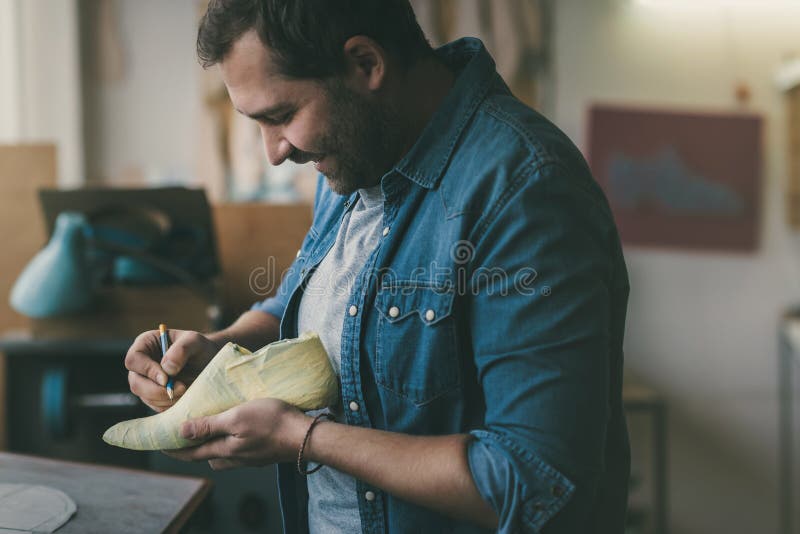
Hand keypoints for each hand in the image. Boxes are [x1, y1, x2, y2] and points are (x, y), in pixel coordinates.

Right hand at [125, 329, 221, 411]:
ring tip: (187, 389)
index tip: (166, 378)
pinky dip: (170, 405)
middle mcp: (141, 365)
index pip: (133, 360)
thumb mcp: (195, 341)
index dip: (147, 370)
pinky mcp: (154, 397)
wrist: (208, 363)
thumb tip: (167, 369)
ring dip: (167, 398)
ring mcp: (146, 383)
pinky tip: (185, 396)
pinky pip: (156, 406)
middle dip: (157, 390)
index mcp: (145, 345)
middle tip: (182, 388)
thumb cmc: (200, 348)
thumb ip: (182, 349)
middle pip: (136, 383)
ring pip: (146, 397)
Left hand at [163, 398, 310, 469]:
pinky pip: (236, 451)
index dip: (172, 448)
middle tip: (180, 433)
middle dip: (190, 447)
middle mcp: (233, 459)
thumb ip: (209, 425)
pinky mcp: (261, 455)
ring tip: (206, 429)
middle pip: (204, 455)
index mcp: (223, 450)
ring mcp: (248, 459)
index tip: (157, 442)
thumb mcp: (237, 417)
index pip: (190, 453)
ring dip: (210, 445)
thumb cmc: (272, 421)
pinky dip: (227, 443)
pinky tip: (235, 432)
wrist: (305, 436)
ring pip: (221, 454)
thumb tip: (180, 432)